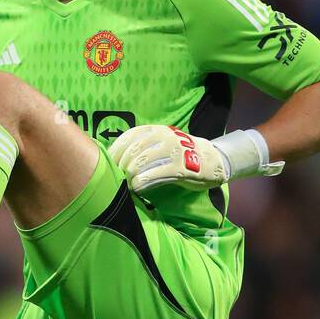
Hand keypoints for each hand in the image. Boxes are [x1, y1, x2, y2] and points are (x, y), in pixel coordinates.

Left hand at [108, 124, 228, 193]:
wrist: (212, 160)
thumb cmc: (180, 154)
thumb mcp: (162, 143)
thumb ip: (143, 147)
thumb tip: (116, 159)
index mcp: (156, 130)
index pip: (129, 137)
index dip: (115, 151)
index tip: (107, 164)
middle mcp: (164, 137)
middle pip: (134, 150)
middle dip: (121, 166)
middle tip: (114, 178)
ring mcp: (174, 151)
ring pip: (143, 161)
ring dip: (130, 175)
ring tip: (124, 184)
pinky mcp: (181, 167)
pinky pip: (157, 174)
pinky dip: (144, 182)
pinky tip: (137, 188)